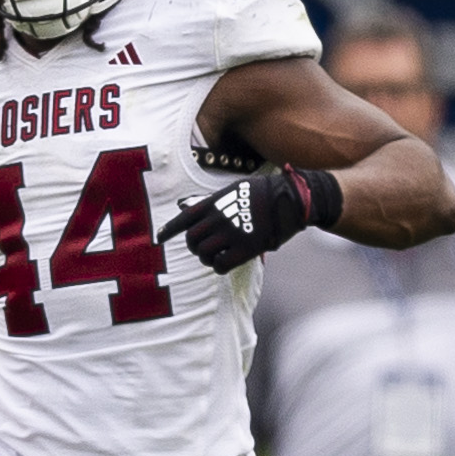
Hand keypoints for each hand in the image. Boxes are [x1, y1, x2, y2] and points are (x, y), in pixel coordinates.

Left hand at [157, 166, 341, 274]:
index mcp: (216, 201)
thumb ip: (212, 201)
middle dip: (194, 246)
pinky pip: (220, 265)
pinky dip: (219, 266)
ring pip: (204, 254)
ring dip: (207, 258)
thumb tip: (186, 207)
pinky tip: (226, 262)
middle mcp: (220, 217)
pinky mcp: (246, 248)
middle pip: (191, 240)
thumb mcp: (235, 188)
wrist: (295, 197)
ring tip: (216, 255)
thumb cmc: (266, 192)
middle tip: (204, 248)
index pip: (184, 218)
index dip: (169, 229)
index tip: (159, 238)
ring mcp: (232, 233)